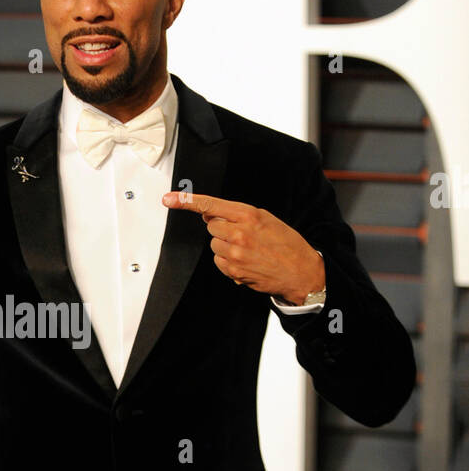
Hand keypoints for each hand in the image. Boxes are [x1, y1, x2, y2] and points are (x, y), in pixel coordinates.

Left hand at [162, 190, 323, 302]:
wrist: (301, 271)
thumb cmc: (286, 244)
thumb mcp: (266, 219)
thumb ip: (239, 215)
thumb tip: (211, 214)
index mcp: (248, 215)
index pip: (210, 205)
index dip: (186, 201)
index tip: (169, 199)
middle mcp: (238, 233)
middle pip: (210, 225)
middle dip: (222, 228)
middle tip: (242, 234)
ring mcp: (234, 253)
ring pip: (214, 244)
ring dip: (225, 245)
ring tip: (249, 249)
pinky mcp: (233, 270)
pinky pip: (218, 261)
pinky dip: (228, 261)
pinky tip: (246, 261)